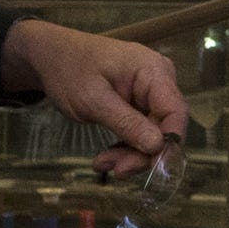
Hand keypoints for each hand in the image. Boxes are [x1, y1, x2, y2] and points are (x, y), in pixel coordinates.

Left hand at [1, 20, 188, 171]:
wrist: (52, 57)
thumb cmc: (70, 71)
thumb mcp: (94, 100)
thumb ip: (126, 123)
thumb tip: (158, 147)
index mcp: (154, 72)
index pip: (176, 111)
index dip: (170, 142)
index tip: (153, 170)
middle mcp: (159, 81)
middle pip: (164, 126)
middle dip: (141, 152)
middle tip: (115, 170)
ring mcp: (149, 92)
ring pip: (152, 133)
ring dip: (129, 153)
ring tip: (101, 163)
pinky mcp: (138, 103)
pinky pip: (140, 130)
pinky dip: (124, 146)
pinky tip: (106, 156)